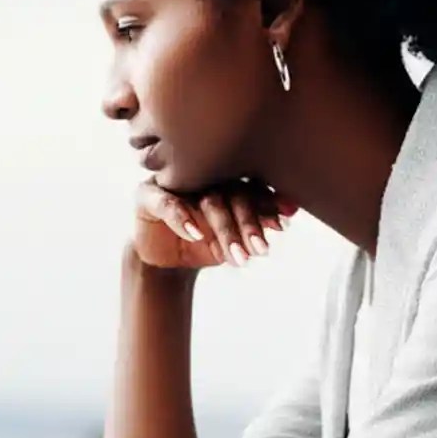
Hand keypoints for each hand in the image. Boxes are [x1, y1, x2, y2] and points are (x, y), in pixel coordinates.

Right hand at [132, 176, 297, 269]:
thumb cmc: (203, 244)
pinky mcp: (147, 195)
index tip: (281, 227)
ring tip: (236, 256)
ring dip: (224, 228)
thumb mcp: (233, 239)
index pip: (252, 188)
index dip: (268, 206)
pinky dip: (182, 219)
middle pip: (233, 193)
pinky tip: (196, 236)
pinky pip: (167, 203)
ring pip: (207, 199)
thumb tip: (289, 216)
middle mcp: (203, 174)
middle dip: (249, 224)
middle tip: (260, 250)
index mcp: (227, 178)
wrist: (165, 262)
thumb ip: (255, 225)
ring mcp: (175, 182)